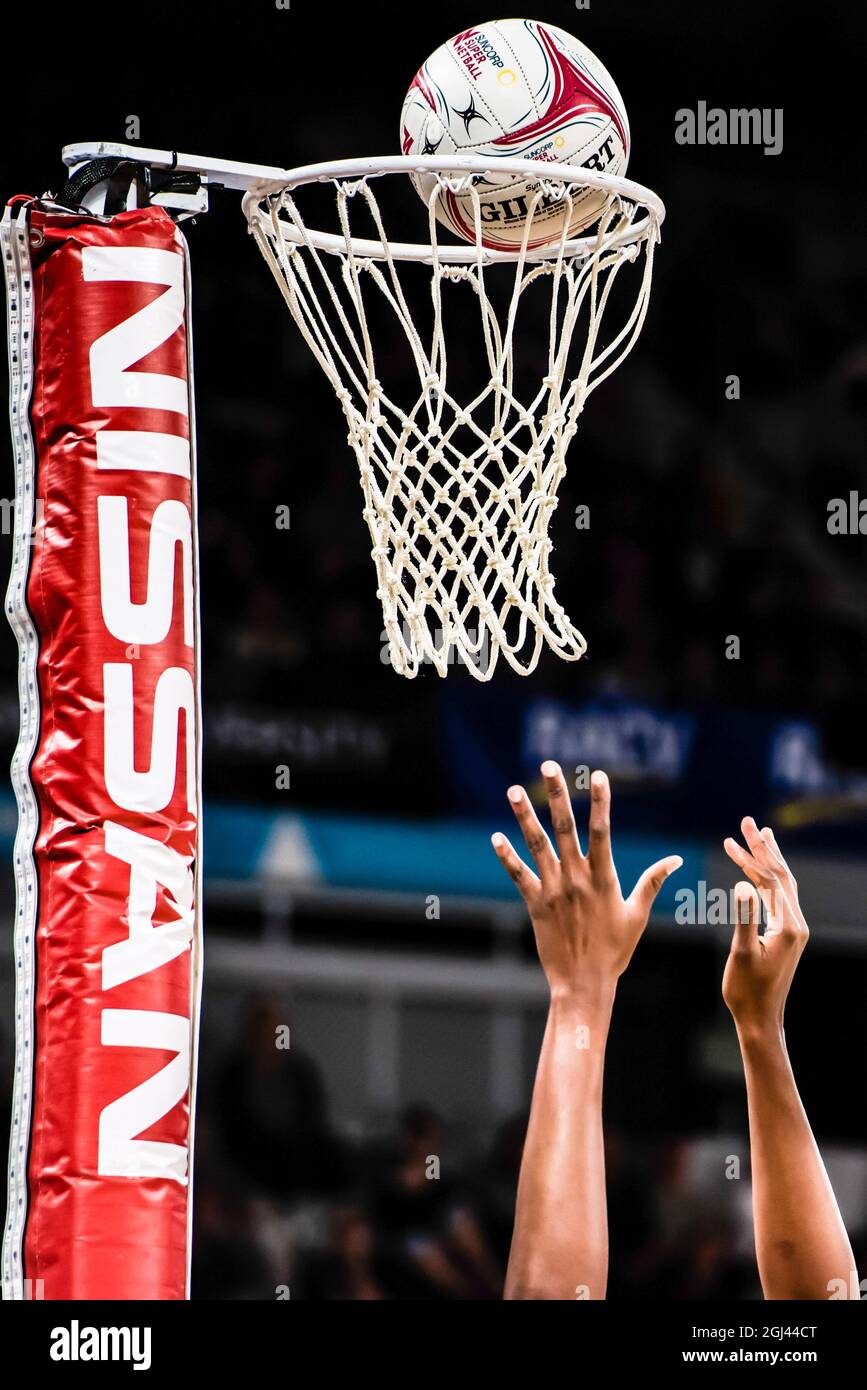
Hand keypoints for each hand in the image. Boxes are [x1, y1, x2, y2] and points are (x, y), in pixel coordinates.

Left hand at [491, 762, 681, 1000]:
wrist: (584, 983)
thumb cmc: (615, 950)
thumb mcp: (638, 914)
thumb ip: (652, 882)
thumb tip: (675, 860)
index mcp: (604, 877)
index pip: (603, 831)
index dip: (601, 802)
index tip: (598, 776)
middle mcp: (577, 878)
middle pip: (566, 828)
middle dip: (557, 795)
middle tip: (548, 766)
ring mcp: (554, 890)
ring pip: (537, 845)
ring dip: (524, 817)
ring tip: (513, 791)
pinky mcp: (535, 904)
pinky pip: (518, 875)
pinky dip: (506, 856)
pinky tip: (496, 837)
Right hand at [723, 818, 808, 1035]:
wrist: (761, 1018)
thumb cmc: (747, 990)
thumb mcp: (741, 952)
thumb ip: (744, 916)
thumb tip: (741, 884)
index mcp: (787, 926)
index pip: (770, 881)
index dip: (749, 859)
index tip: (728, 841)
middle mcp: (796, 924)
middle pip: (781, 876)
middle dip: (763, 849)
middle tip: (748, 822)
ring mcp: (793, 929)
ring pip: (783, 885)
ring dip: (769, 860)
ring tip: (760, 836)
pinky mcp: (787, 934)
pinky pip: (779, 898)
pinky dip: (767, 880)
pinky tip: (758, 872)